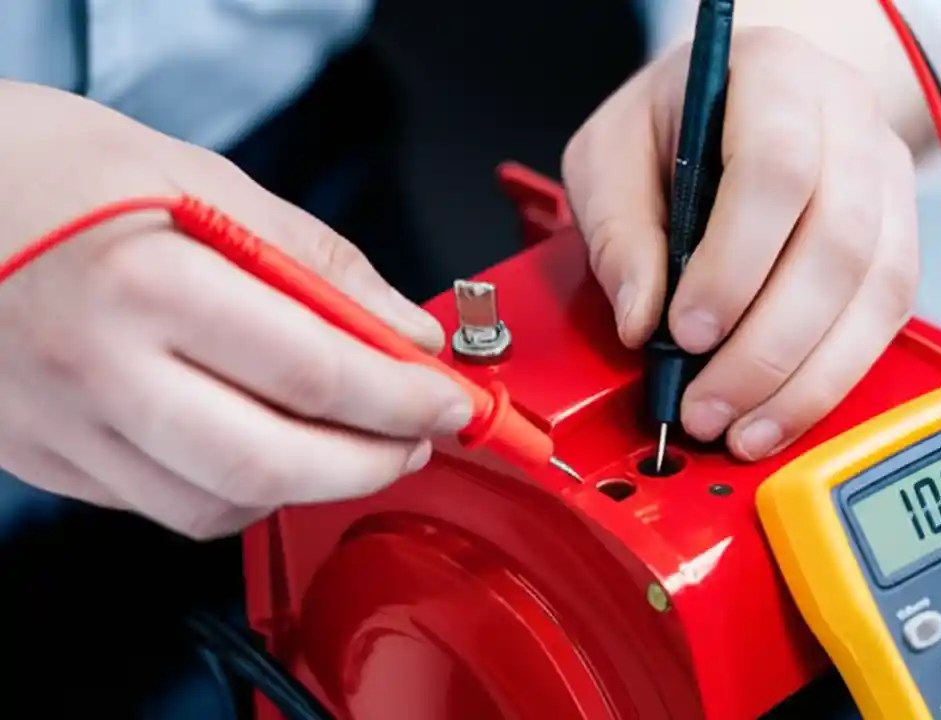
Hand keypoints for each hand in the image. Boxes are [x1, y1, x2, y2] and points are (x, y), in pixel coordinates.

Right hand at [0, 80, 470, 539]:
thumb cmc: (54, 167)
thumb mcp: (200, 179)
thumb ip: (316, 261)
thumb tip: (405, 328)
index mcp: (145, 281)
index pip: (312, 371)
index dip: (402, 397)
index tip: (447, 400)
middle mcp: (97, 369)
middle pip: (271, 463)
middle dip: (369, 463)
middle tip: (413, 439)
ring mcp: (62, 426)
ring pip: (217, 505)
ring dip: (308, 487)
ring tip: (353, 445)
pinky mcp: (43, 458)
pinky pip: (162, 507)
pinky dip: (237, 492)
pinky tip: (267, 450)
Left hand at [563, 27, 919, 460]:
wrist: (748, 102)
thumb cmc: (674, 124)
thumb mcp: (611, 155)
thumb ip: (619, 233)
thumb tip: (643, 324)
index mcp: (775, 75)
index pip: (776, 167)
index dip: (735, 262)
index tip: (686, 329)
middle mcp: (849, 120)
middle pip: (838, 242)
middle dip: (767, 346)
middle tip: (707, 405)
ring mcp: (887, 178)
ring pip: (877, 290)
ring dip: (806, 378)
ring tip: (742, 428)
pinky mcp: (901, 236)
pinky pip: (887, 317)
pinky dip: (834, 377)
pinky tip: (783, 411)